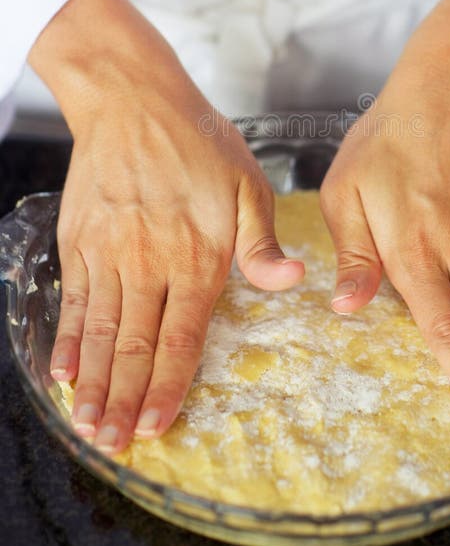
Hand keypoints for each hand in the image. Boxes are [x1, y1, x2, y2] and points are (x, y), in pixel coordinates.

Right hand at [30, 0, 303, 453]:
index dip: (167, 386)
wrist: (133, 100)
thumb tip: (291, 283)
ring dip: (94, 384)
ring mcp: (109, 255)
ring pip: (100, 333)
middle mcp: (149, 265)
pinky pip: (73, 301)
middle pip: (134, 347)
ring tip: (87, 425)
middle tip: (115, 446)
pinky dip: (67, 341)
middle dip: (125, 402)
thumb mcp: (248, 184)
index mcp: (196, 257)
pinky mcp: (81, 242)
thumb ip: (262, 243)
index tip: (157, 426)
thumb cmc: (197, 141)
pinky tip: (63, 372)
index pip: (180, 337)